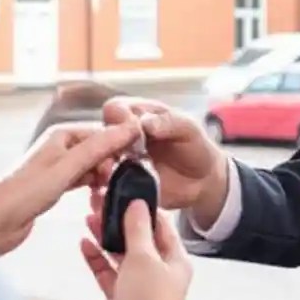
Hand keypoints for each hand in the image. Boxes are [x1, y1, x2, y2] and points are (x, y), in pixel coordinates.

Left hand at [0, 121, 140, 254]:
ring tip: (112, 189)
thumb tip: (128, 128)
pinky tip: (99, 197)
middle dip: (113, 162)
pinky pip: (82, 181)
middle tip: (124, 180)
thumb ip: (98, 148)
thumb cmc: (23, 192)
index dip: (120, 144)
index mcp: (61, 135)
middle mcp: (59, 148)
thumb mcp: (67, 167)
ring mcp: (57, 168)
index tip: (139, 158)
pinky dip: (92, 186)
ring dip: (103, 176)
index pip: (102, 132)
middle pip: (98, 149)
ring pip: (91, 166)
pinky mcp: (54, 188)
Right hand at [81, 192, 191, 299]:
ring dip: (106, 238)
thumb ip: (138, 229)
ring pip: (122, 256)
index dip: (144, 207)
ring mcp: (142, 289)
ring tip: (90, 217)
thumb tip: (137, 205)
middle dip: (119, 221)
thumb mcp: (143, 258)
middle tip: (102, 202)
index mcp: (176, 261)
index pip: (162, 225)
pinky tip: (86, 245)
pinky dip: (98, 260)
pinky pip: (110, 275)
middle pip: (139, 239)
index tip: (128, 193)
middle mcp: (161, 274)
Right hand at [102, 97, 229, 226]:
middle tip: (121, 157)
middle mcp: (122, 136)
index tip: (134, 132)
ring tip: (114, 175)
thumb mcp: (189, 129)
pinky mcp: (121, 183)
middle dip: (105, 146)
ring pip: (97, 160)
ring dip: (102, 167)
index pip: (114, 109)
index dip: (119, 118)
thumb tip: (145, 123)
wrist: (202, 180)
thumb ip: (169, 122)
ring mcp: (119, 160)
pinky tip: (115, 190)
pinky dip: (105, 188)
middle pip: (99, 134)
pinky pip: (105, 185)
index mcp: (137, 114)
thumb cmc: (195, 146)